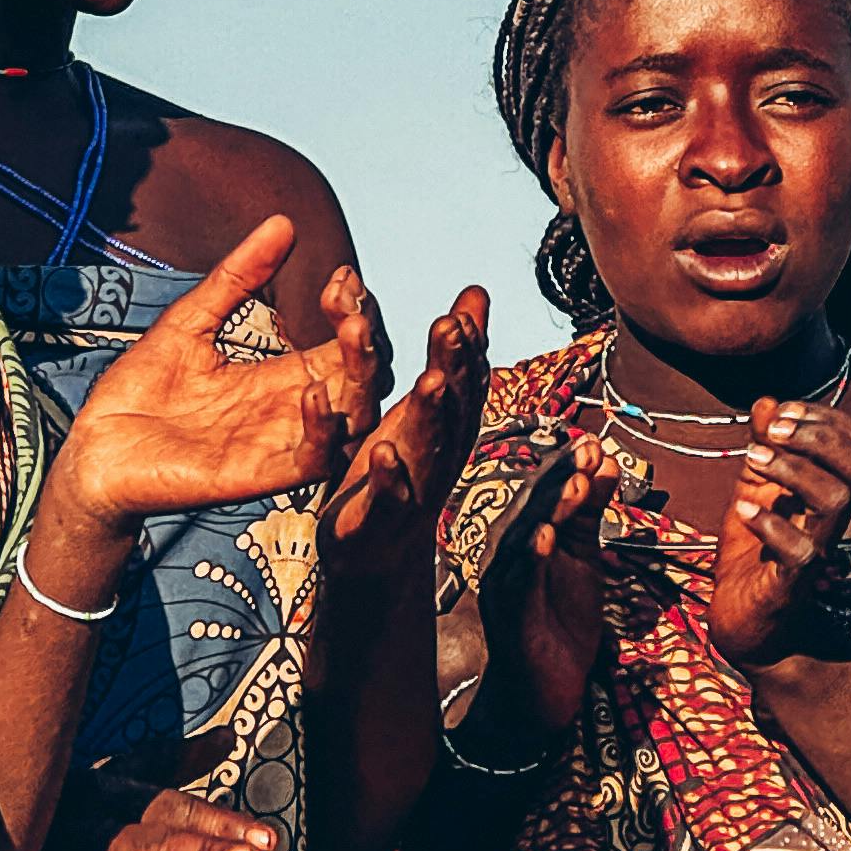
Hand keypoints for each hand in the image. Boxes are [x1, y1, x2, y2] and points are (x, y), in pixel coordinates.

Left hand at [56, 216, 380, 528]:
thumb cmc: (139, 391)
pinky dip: (324, 428)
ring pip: (352, 419)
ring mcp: (277, 444)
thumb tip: (283, 220)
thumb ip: (238, 277)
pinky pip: (311, 460)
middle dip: (366, 338)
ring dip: (361, 376)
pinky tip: (312, 390)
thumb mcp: (191, 320)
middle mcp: (289, 412)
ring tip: (351, 332)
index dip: (353, 310)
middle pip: (360, 380)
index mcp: (279, 377)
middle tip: (347, 303)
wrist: (96, 446)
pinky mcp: (257, 476)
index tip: (339, 277)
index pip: (343, 345)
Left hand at [321, 285, 491, 577]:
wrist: (374, 555)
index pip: (464, 381)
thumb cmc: (397, 472)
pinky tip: (383, 453)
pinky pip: (385, 497)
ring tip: (432, 380)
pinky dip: (387, 477)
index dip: (467, 346)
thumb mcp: (422, 408)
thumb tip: (476, 295)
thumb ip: (450, 355)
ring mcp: (412, 488)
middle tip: (451, 325)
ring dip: (430, 414)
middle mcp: (438, 454)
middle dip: (453, 366)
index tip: (464, 308)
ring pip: (425, 447)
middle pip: (450, 407)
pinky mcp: (376, 519)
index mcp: (448, 425)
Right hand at [463, 433, 615, 742]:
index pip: (546, 497)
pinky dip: (530, 561)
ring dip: (548, 512)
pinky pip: (519, 586)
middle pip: (532, 510)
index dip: (568, 470)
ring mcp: (507, 588)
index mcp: (528, 542)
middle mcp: (510, 559)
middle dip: (559, 481)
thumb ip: (590, 513)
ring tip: (574, 487)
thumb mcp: (584, 558)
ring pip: (523, 542)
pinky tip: (544, 539)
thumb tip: (604, 462)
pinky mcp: (511, 619)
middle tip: (587, 454)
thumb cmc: (558, 623)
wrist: (543, 692)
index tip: (595, 444)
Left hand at [707, 403, 850, 673]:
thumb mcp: (754, 491)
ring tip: (753, 458)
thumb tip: (767, 402)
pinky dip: (771, 524)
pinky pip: (800, 550)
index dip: (826, 418)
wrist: (744, 622)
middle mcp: (832, 519)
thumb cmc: (756, 557)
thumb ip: (763, 449)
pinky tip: (744, 510)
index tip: (783, 412)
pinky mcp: (791, 583)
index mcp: (829, 491)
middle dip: (818, 436)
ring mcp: (816, 549)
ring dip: (794, 470)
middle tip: (773, 431)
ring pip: (834, 500)